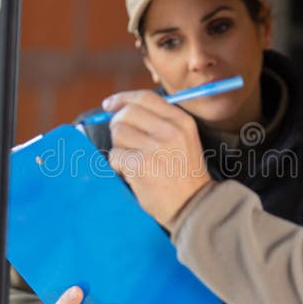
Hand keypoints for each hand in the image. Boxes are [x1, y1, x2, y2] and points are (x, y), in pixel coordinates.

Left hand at [104, 91, 211, 224]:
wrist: (193, 205)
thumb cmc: (183, 175)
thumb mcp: (183, 140)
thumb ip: (159, 122)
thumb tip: (120, 109)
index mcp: (181, 121)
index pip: (145, 98)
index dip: (123, 99)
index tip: (110, 105)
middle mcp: (170, 131)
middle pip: (127, 113)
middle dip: (117, 126)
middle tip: (123, 141)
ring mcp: (155, 148)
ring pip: (118, 133)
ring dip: (119, 148)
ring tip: (133, 162)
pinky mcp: (141, 166)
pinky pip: (115, 156)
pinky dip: (118, 166)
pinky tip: (131, 174)